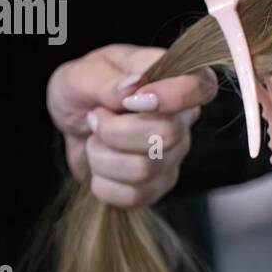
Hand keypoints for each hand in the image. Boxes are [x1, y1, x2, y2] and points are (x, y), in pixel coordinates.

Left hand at [47, 45, 217, 208]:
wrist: (70, 123)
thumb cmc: (82, 91)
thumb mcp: (80, 75)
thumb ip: (106, 81)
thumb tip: (132, 89)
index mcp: (172, 80)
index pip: (201, 87)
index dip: (172, 96)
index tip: (130, 101)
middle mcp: (181, 121)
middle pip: (167, 136)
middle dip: (115, 131)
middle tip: (96, 118)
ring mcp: (172, 157)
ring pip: (144, 169)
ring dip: (102, 156)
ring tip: (95, 140)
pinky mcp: (156, 186)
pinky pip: (133, 196)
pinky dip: (103, 183)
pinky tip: (100, 164)